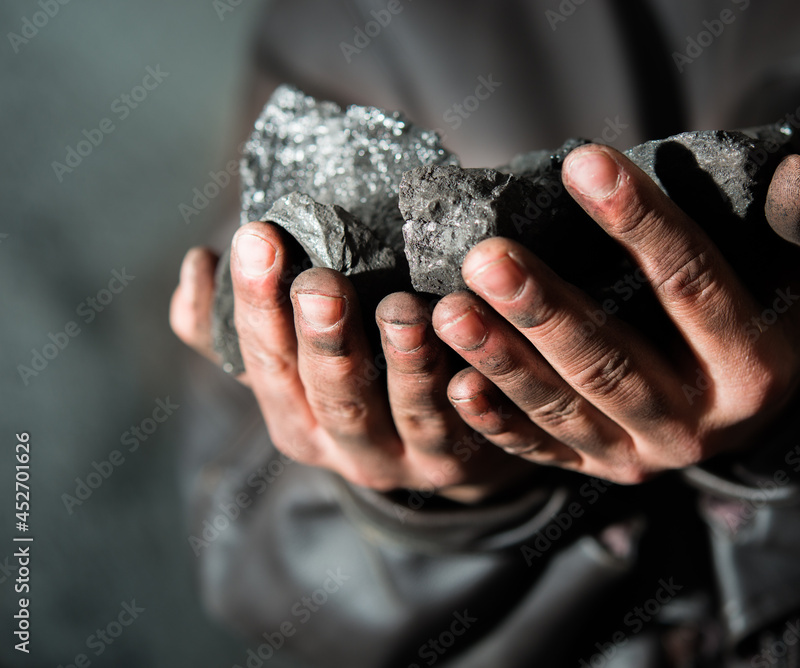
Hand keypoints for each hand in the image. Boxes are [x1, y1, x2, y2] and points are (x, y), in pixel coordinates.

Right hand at [170, 224, 533, 501]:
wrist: (438, 452)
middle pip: (331, 394)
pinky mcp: (458, 461)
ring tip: (403, 310)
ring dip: (403, 362)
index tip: (259, 238)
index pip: (265, 360)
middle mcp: (342, 447)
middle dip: (323, 340)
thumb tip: (199, 265)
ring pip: (404, 412)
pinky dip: (468, 401)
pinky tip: (472, 369)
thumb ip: (233, 323)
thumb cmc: (356, 384)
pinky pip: (466, 430)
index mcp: (293, 418)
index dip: (258, 303)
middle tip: (321, 284)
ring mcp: (403, 459)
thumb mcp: (292, 364)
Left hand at [431, 145, 799, 483]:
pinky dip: (497, 423)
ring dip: (503, 361)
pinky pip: (542, 450)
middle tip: (486, 257)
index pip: (691, 286)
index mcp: (754, 369)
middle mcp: (696, 425)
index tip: (584, 162)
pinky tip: (454, 384)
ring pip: (565, 409)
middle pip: (611, 363)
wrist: (752, 411)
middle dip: (545, 310)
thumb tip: (793, 172)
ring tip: (449, 309)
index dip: (640, 224)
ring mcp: (642, 454)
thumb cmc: (770, 320)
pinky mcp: (599, 467)